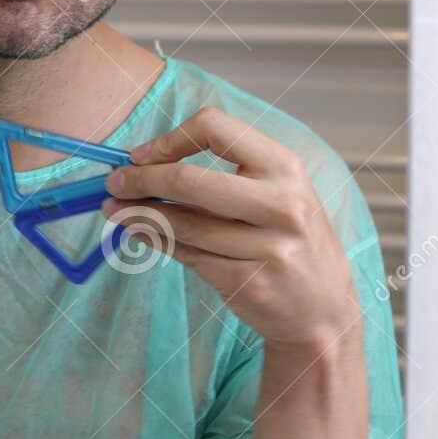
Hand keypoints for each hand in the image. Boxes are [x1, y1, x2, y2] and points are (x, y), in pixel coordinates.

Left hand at [102, 105, 361, 350]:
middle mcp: (283, 204)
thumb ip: (224, 175)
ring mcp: (268, 246)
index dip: (170, 139)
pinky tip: (140, 233)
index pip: (216, 129)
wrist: (324, 309)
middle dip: (140, 179)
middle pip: (189, 180)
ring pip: (181, 223)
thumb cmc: (289, 240)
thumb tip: (145, 163)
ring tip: (115, 208)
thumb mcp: (276, 194)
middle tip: (114, 182)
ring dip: (137, 214)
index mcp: (286, 168)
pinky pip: (187, 254)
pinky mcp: (248, 281)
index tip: (142, 155)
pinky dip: (155, 240)